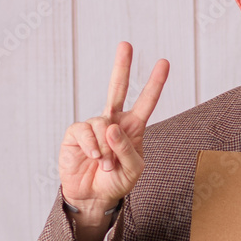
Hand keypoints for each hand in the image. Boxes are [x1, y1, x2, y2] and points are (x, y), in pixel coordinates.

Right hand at [59, 42, 168, 217]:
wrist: (93, 196)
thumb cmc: (117, 181)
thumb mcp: (133, 169)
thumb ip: (127, 148)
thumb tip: (111, 126)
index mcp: (133, 128)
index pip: (146, 102)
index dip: (155, 83)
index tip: (164, 63)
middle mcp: (113, 122)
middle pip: (117, 89)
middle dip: (121, 67)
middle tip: (126, 44)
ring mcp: (94, 126)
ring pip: (103, 124)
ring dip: (106, 149)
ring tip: (106, 164)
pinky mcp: (76, 133)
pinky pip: (85, 131)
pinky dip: (92, 146)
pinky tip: (93, 158)